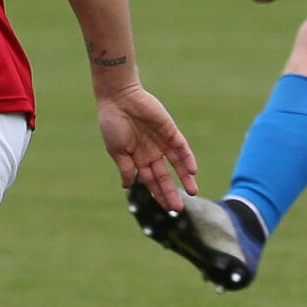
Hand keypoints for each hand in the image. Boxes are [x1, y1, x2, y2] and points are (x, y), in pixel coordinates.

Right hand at [96, 84, 198, 210]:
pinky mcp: (170, 131)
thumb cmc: (113, 123)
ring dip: (184, 177)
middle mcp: (151, 152)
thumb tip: (127, 187)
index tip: (167, 208)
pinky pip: (182, 147)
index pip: (150, 180)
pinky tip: (192, 171)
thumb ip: (125, 168)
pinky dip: (187, 159)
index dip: (159, 193)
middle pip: (164, 176)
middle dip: (171, 191)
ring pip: (177, 164)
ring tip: (193, 192)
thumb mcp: (117, 150)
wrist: (119, 98)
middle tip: (178, 208)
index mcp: (136, 158)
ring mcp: (162, 142)